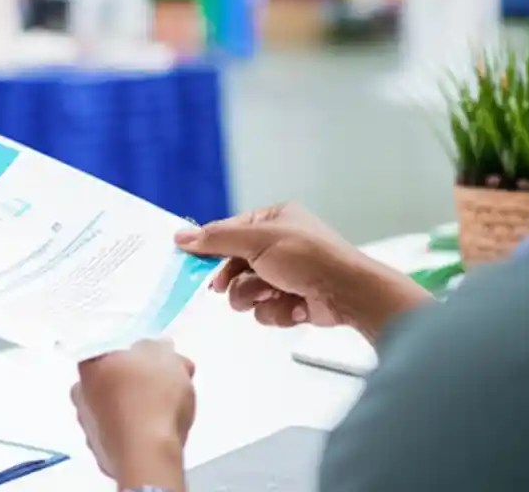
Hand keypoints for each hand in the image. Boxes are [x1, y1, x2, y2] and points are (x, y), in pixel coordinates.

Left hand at [72, 340, 192, 489]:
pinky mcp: (100, 452)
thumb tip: (157, 348)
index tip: (159, 362)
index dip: (139, 356)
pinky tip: (154, 434)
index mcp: (90, 364)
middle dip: (137, 382)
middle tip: (166, 387)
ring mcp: (88, 425)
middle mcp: (81, 394)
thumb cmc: (152, 400)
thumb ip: (159, 348)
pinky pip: (119, 435)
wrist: (148, 454)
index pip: (110, 351)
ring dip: (135, 408)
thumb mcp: (166, 358)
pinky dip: (134, 433)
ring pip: (114, 409)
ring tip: (165, 414)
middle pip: (112, 380)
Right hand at [177, 203, 430, 339]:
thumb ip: (216, 239)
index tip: (191, 259)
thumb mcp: (256, 240)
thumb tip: (182, 236)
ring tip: (272, 294)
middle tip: (224, 286)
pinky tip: (293, 304)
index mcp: (275, 219)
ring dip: (254, 296)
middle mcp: (280, 244)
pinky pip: (266, 309)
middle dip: (235, 280)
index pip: (230, 231)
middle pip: (235, 265)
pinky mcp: (293, 299)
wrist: (346, 293)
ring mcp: (287, 274)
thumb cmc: (309, 257)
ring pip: (247, 291)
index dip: (211, 247)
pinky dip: (276, 310)